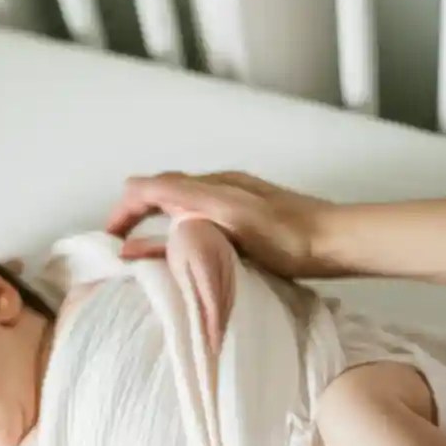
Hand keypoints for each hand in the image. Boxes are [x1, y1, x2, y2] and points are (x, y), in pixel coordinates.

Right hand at [106, 171, 339, 277]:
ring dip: (155, 229)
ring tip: (144, 259)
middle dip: (133, 219)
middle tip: (120, 253)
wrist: (336, 242)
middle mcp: (217, 188)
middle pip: (160, 196)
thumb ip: (184, 199)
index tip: (109, 243)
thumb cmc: (288, 235)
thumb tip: (134, 191)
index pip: (147, 187)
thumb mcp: (229, 214)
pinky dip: (179, 237)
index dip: (121, 211)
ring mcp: (232, 204)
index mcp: (209, 185)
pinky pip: (198, 223)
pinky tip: (187, 256)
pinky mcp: (245, 223)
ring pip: (179, 211)